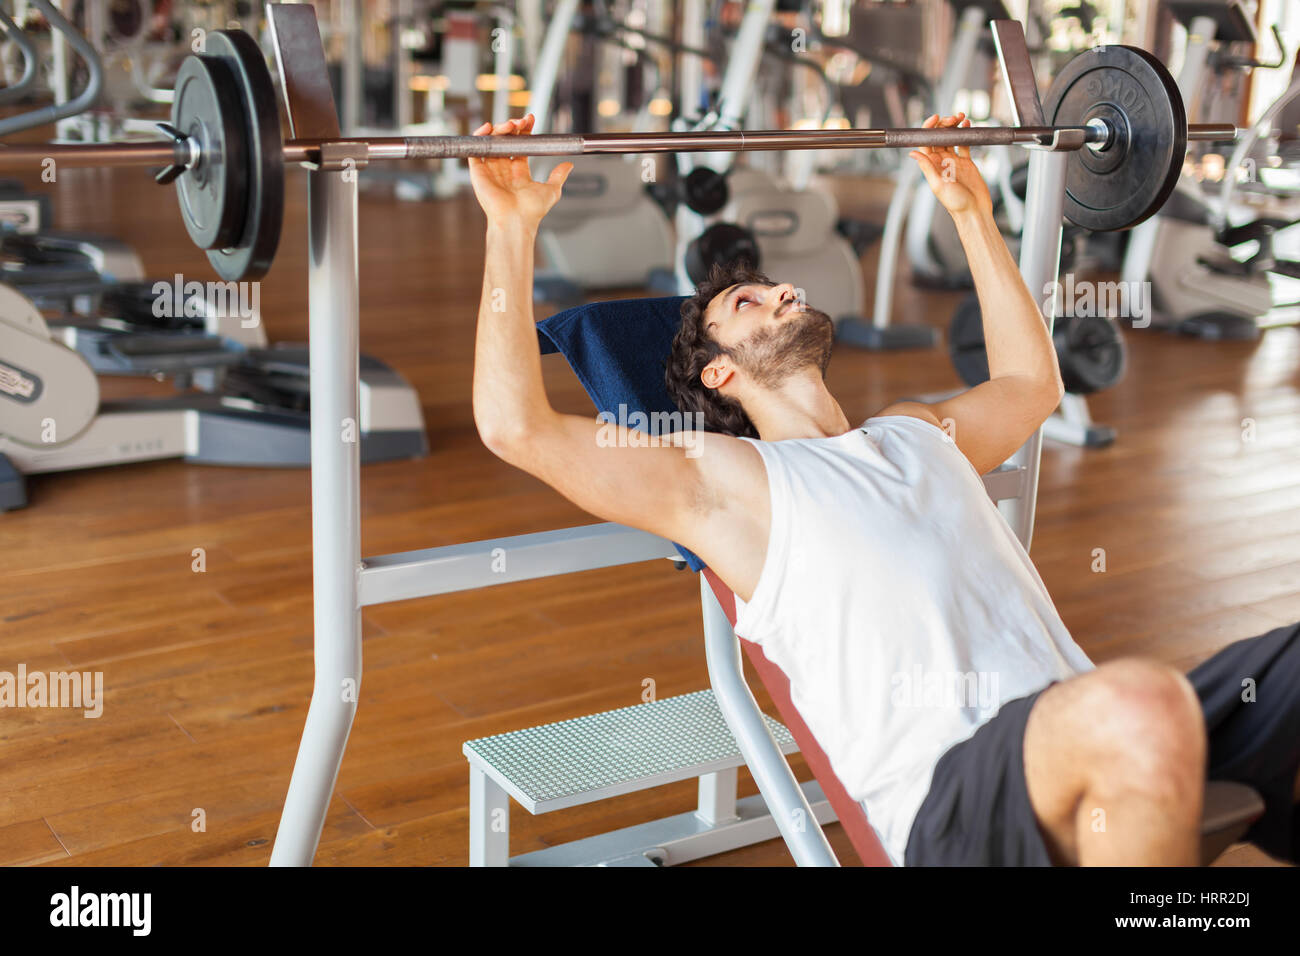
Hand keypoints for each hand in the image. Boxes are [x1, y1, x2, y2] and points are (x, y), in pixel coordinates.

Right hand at [468, 114, 572, 229]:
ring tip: (510, 125)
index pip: (519, 146)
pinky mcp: (477, 172)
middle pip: (505, 141)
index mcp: (518, 173)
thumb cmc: (532, 211)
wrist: (516, 220)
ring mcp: (490, 170)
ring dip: (499, 129)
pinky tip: (488, 127)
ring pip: (492, 142)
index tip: (530, 120)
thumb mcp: (552, 190)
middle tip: (521, 122)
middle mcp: (503, 170)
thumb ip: (558, 176)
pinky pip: (475, 150)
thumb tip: (569, 164)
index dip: (524, 132)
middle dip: (512, 127)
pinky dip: (479, 136)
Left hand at [909, 113, 993, 221]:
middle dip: (944, 124)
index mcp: (932, 166)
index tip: (936, 118)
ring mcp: (954, 161)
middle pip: (939, 137)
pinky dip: (965, 133)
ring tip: (961, 118)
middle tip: (953, 118)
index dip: (929, 128)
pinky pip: (964, 144)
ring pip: (951, 138)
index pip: (926, 142)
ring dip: (955, 126)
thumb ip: (926, 168)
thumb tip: (913, 153)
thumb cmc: (956, 204)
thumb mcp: (938, 185)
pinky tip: (967, 126)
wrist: (974, 211)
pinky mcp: (966, 162)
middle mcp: (941, 162)